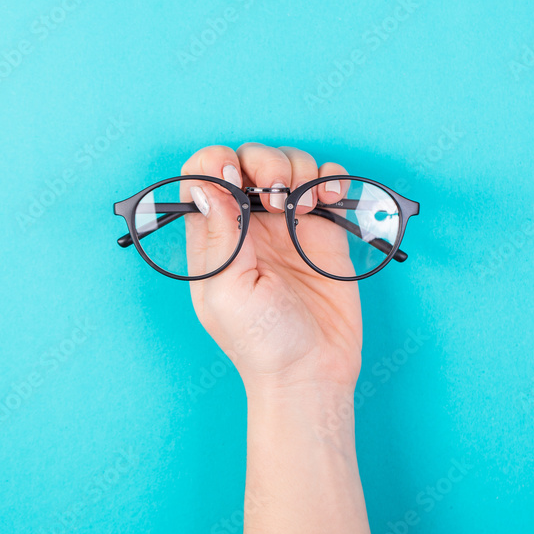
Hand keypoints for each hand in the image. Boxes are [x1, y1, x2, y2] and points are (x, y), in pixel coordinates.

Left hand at [180, 143, 362, 394]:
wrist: (312, 372)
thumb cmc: (261, 344)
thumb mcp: (226, 292)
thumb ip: (219, 236)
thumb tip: (207, 185)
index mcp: (214, 235)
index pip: (202, 175)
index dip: (214, 162)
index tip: (234, 176)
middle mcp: (249, 223)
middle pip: (248, 160)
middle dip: (265, 163)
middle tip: (276, 196)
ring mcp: (288, 223)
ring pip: (289, 164)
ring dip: (299, 170)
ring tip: (305, 207)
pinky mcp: (324, 230)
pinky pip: (327, 182)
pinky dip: (330, 177)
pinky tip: (329, 199)